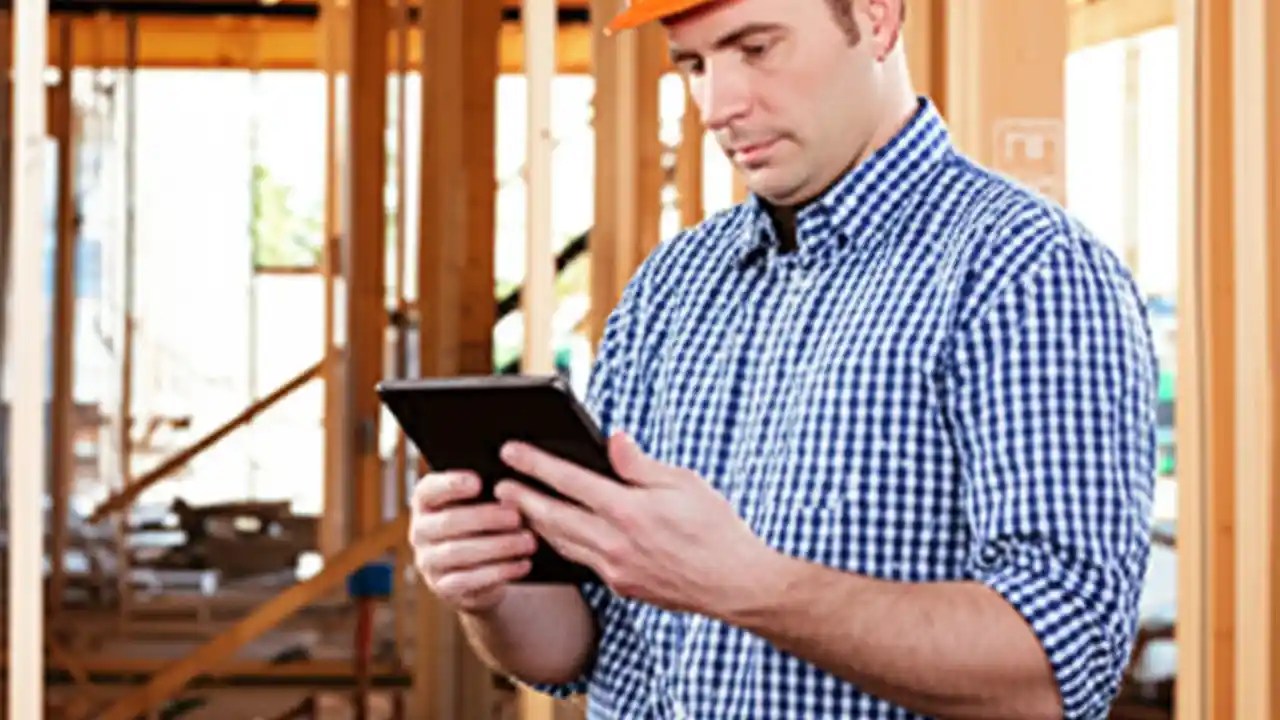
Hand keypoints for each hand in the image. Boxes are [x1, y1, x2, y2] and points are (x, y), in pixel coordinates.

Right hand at [408, 471, 538, 613]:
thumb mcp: (482, 505)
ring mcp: (428, 562)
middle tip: (516, 517)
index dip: (450, 484)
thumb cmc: (484, 526)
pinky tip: (522, 564)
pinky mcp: (443, 587)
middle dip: (486, 518)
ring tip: (528, 541)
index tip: (478, 481)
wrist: (481, 572)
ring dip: (498, 546)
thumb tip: (511, 488)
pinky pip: (470, 580)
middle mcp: (420, 531)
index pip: (428, 490)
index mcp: (426, 503)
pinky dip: (500, 572)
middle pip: (449, 521)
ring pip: (459, 552)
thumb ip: (488, 493)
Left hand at [493, 432, 775, 618]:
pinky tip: (553, 534)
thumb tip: (613, 440)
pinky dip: (562, 544)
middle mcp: (615, 543)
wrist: (733, 584)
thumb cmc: (715, 528)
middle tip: (497, 485)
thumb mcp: (685, 484)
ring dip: (535, 523)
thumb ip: (641, 465)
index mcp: (629, 511)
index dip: (536, 464)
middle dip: (522, 498)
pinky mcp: (620, 586)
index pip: (570, 481)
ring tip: (516, 507)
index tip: (510, 451)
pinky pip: (580, 561)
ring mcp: (614, 569)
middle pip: (554, 516)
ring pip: (562, 542)